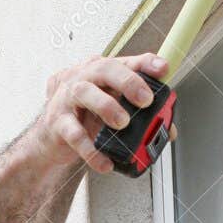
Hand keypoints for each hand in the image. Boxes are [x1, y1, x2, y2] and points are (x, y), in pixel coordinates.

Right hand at [33, 52, 173, 174]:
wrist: (52, 137)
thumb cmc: (85, 117)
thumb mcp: (115, 112)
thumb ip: (142, 118)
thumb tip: (169, 132)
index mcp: (103, 71)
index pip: (127, 61)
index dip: (146, 63)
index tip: (163, 70)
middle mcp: (84, 77)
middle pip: (105, 68)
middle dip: (128, 82)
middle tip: (146, 100)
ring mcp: (68, 98)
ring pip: (85, 92)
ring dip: (106, 106)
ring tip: (122, 124)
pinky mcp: (58, 122)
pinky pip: (74, 133)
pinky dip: (90, 150)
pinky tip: (104, 161)